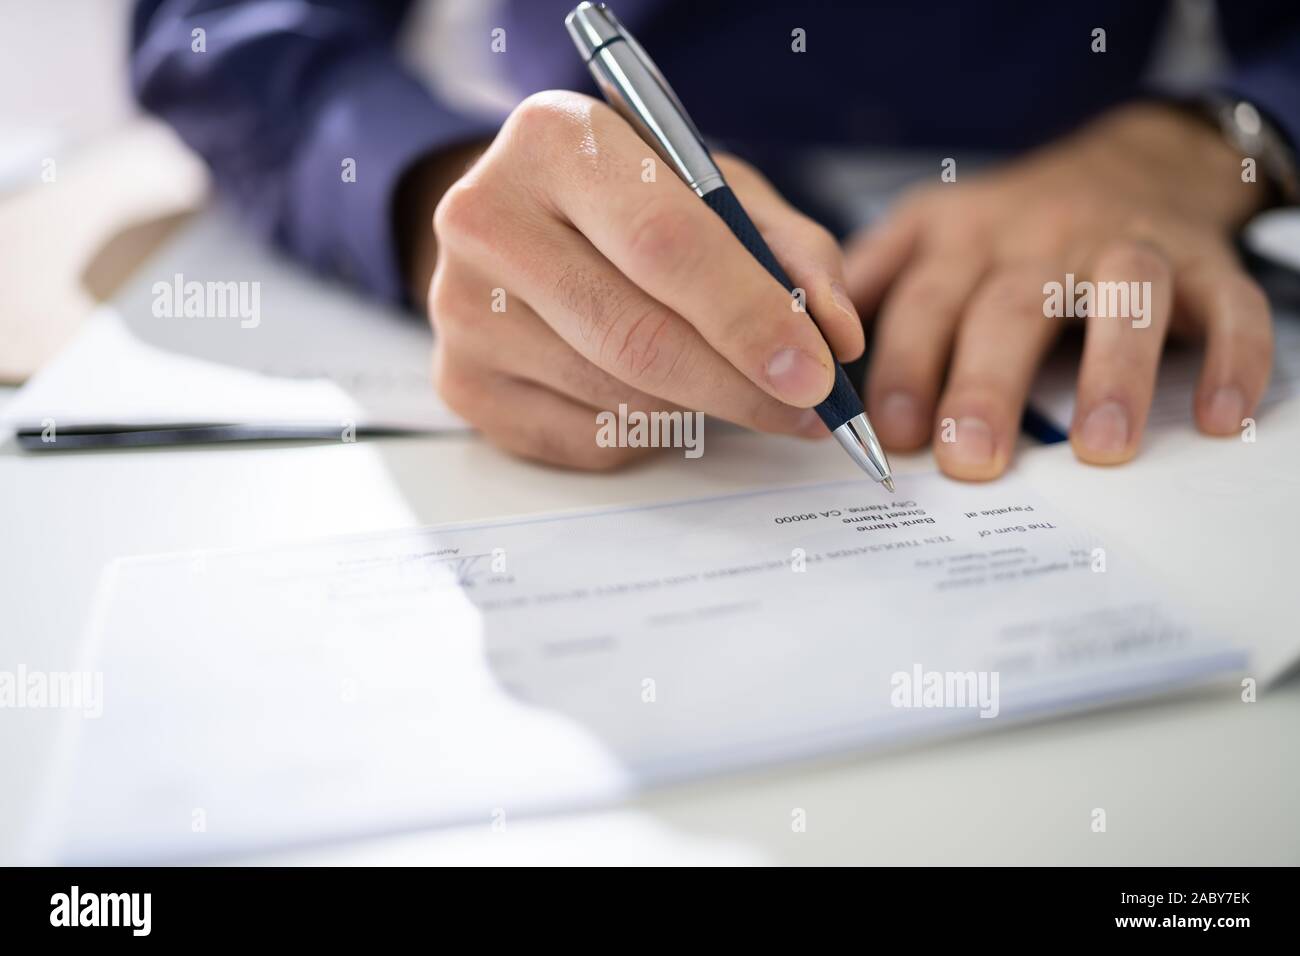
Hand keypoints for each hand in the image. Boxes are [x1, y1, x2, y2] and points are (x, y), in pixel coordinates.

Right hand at [406, 91, 863, 468]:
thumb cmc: (630, 200)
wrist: (523, 218)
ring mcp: (459, 309)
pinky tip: (658, 394)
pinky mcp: (461, 383)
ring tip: (731, 383)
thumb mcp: (717, 190)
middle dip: (740, 385)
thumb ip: (790, 252)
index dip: (749, 316)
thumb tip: (836, 341)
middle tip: (806, 410)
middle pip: (636, 336)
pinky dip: (648, 434)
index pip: (663, 244)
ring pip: (617, 398)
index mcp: (554, 140)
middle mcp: (485, 218)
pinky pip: (587, 441)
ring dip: (700, 410)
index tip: (816, 372)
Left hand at [843, 102, 1274, 479]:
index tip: (893, 436)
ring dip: (1112, 373)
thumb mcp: (929, 230)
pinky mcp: (1203, 261)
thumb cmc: (1013, 222)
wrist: (1129, 161)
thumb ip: (872, 282)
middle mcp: (1043, 239)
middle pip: (1010, 308)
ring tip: (1096, 449)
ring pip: (1122, 300)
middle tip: (971, 459)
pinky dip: (1232, 359)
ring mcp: (1126, 247)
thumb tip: (808, 347)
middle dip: (986, 385)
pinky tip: (1216, 419)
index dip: (906, 366)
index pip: (924, 302)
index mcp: (964, 238)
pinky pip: (1229, 306)